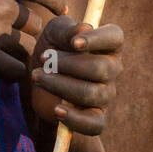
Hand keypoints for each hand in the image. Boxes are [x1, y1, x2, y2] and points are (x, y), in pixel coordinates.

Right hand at [0, 0, 67, 78]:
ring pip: (28, 47)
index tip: (62, 8)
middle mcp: (4, 9)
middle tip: (45, 38)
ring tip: (34, 59)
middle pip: (38, 22)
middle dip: (43, 30)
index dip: (57, 0)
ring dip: (33, 53)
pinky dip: (19, 73)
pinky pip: (13, 69)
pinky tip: (16, 73)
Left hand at [28, 16, 122, 135]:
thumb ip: (66, 29)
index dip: (97, 40)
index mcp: (107, 44)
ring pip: (91, 93)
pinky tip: (57, 110)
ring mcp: (106, 95)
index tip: (74, 43)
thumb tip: (84, 27)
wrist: (38, 82)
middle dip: (67, 64)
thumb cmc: (51, 50)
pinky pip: (95, 125)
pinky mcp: (95, 118)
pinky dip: (75, 119)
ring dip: (60, 85)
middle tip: (43, 59)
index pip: (115, 37)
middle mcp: (112, 69)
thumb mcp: (52, 34)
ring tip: (38, 77)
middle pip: (100, 68)